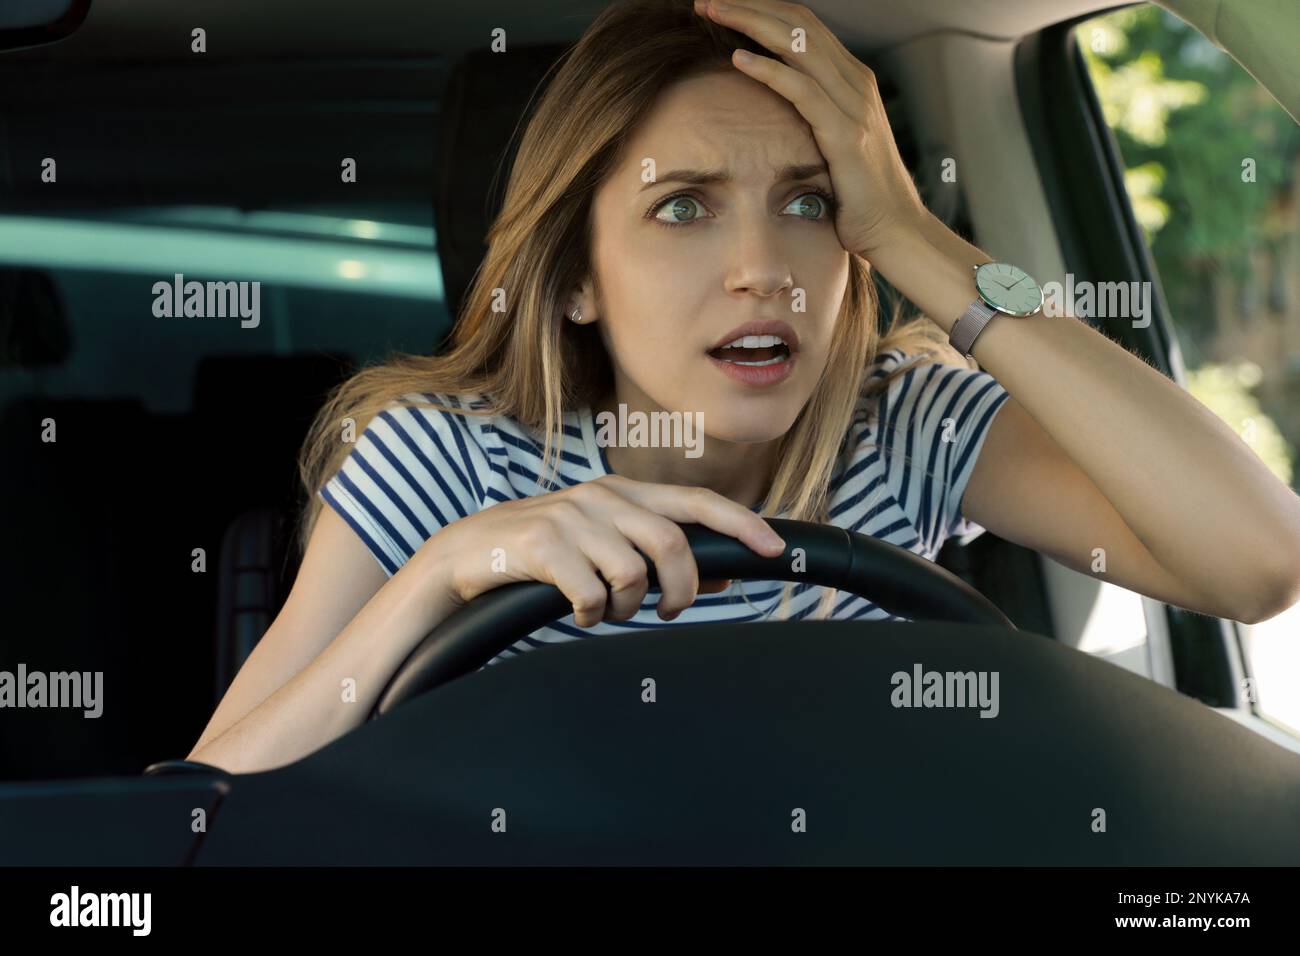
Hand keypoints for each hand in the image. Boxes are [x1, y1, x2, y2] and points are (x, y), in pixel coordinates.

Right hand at [423, 474, 785, 626]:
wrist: (467, 553)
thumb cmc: (545, 552)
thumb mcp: (604, 542)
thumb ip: (657, 553)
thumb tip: (723, 576)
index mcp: (622, 493)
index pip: (695, 501)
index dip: (740, 522)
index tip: (774, 549)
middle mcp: (600, 497)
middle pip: (672, 542)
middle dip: (682, 588)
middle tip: (669, 611)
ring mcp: (570, 518)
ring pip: (632, 573)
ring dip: (627, 607)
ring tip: (605, 608)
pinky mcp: (541, 545)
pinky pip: (591, 594)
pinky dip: (590, 615)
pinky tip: (576, 611)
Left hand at [695, 0, 925, 259]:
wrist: (897, 233)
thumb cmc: (860, 198)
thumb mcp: (834, 148)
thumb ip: (812, 123)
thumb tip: (774, 118)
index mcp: (851, 82)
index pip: (804, 27)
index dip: (763, 10)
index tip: (722, 7)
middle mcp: (856, 84)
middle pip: (799, 23)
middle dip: (751, 6)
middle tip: (707, 0)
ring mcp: (854, 106)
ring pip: (798, 45)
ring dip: (751, 23)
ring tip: (713, 12)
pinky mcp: (846, 134)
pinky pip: (802, 90)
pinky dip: (769, 70)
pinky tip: (737, 58)